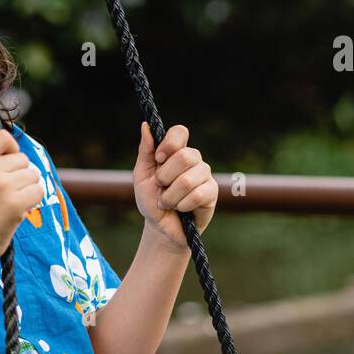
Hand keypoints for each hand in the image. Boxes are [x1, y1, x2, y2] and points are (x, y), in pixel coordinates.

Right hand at [0, 111, 43, 263]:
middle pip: (22, 159)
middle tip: (2, 195)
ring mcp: (1, 185)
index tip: (7, 165)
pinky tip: (16, 211)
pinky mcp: (15, 202)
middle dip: (19, 176)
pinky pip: (38, 190)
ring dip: (26, 189)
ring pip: (32, 174)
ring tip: (8, 203)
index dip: (11, 149)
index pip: (4, 137)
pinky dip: (32, 201)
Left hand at [133, 121, 218, 247]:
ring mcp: (204, 175)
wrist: (161, 227)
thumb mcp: (142, 176)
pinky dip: (182, 205)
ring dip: (171, 196)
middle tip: (160, 187)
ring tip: (167, 203)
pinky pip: (197, 195)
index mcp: (175, 152)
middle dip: (165, 177)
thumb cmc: (151, 200)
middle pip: (184, 156)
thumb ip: (145, 152)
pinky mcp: (212, 192)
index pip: (180, 132)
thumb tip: (145, 126)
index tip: (159, 158)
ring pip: (188, 179)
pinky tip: (181, 209)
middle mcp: (193, 159)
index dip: (170, 143)